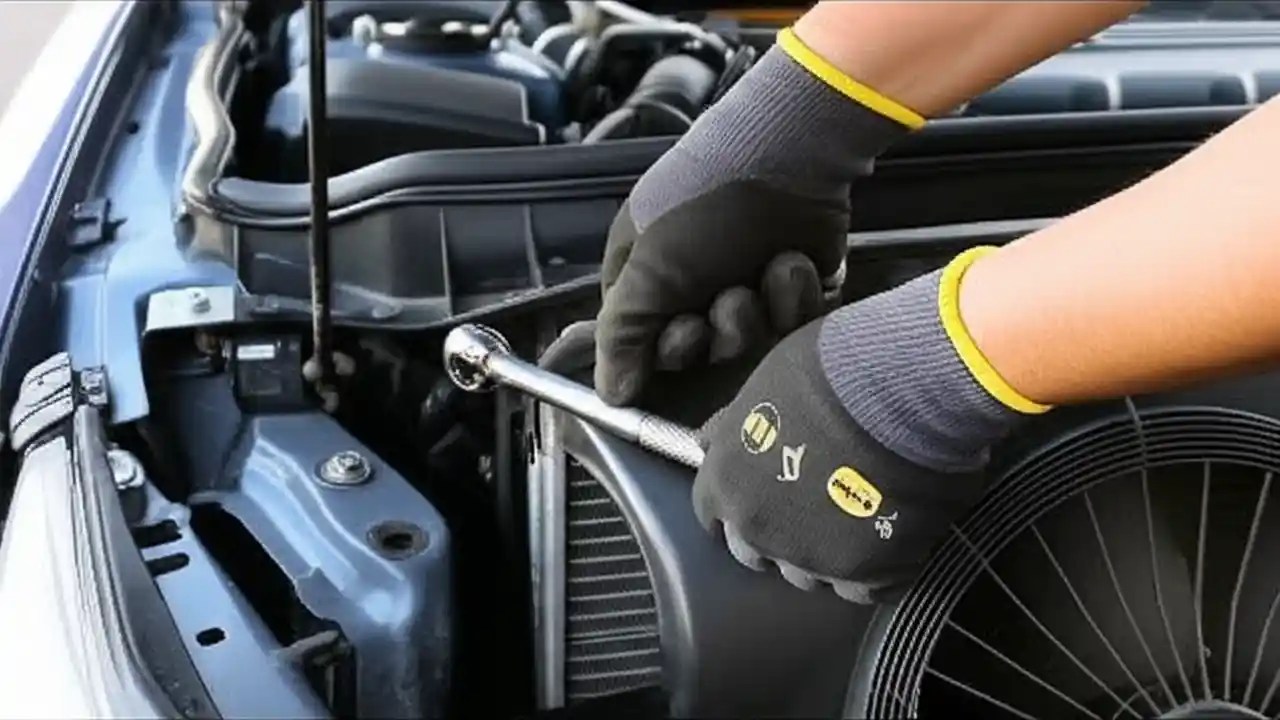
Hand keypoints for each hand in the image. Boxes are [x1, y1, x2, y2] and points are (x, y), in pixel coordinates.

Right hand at [593, 42, 909, 405]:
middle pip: (703, 351)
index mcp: (648, 274)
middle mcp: (695, 281)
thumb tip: (609, 396)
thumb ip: (621, 339)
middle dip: (719, 332)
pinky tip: (792, 261)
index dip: (668, 350)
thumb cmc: (704, 207)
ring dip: (757, 311)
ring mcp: (747, 281)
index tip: (683, 332)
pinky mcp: (796, 284)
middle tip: (728, 299)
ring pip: (751, 339)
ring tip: (764, 270)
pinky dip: (794, 295)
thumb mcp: (647, 272)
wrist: (790, 156)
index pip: (645, 341)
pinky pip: (794, 321)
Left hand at [693, 249, 1049, 602]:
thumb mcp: (765, 384)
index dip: (739, 505)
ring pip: (811, 576)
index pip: (713, 514)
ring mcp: (811, 557)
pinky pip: (866, 588)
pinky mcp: (866, 573)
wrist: (904, 386)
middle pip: (757, 553)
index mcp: (726, 482)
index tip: (761, 497)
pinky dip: (879, 569)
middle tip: (815, 507)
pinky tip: (895, 537)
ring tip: (860, 520)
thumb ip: (736, 425)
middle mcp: (757, 529)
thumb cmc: (832, 369)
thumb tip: (710, 439)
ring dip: (827, 555)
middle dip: (779, 536)